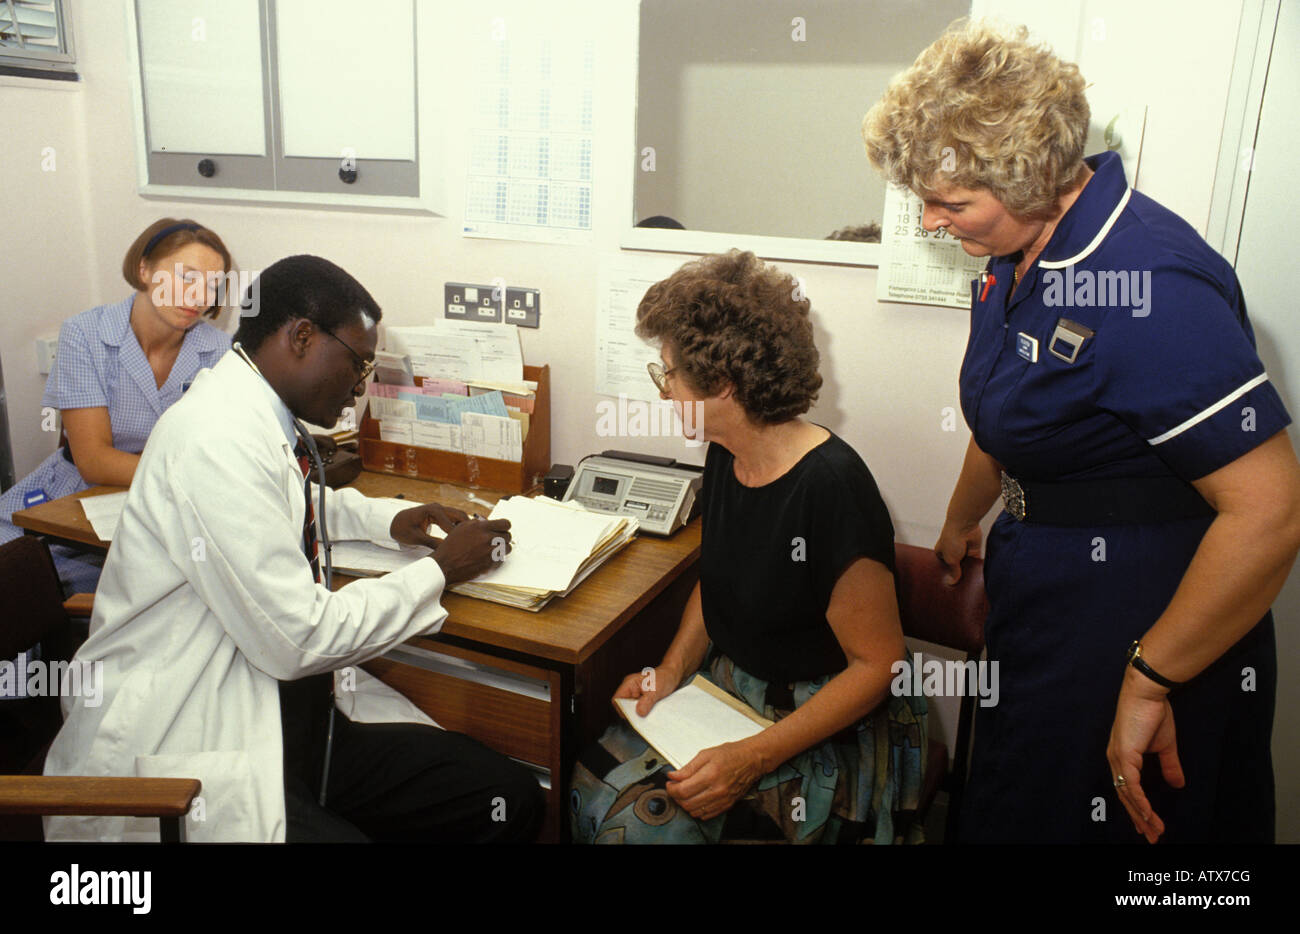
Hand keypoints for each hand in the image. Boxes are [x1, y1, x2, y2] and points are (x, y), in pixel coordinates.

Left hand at [390, 502, 470, 547]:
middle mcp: (438, 507)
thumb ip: (432, 542)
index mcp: (432, 511)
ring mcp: (440, 509)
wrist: (394, 521)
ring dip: (465, 526)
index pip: (450, 524)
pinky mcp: (440, 514)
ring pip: (459, 516)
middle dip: (467, 528)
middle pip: (459, 515)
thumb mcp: (415, 537)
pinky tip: (464, 536)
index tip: (464, 546)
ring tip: (471, 540)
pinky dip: (460, 526)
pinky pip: (454, 518)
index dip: (457, 536)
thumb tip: (445, 550)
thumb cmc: (402, 528)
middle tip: (473, 541)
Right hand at [431, 518, 511, 583]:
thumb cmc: (451, 546)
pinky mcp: (490, 563)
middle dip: (503, 537)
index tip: (503, 528)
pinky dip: (497, 557)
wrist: (446, 564)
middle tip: (495, 539)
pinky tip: (487, 557)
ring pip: (507, 548)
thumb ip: (477, 523)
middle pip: (508, 536)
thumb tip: (489, 522)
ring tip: (492, 548)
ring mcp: (490, 552)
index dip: (504, 526)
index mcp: (481, 527)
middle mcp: (487, 538)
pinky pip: (502, 558)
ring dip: (502, 548)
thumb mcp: (462, 527)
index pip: (505, 523)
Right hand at [613, 664, 681, 716]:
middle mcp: (630, 689)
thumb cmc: (665, 677)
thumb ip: (647, 701)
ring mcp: (636, 694)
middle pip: (623, 705)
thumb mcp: (656, 690)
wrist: (673, 675)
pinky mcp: (642, 699)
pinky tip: (651, 712)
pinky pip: (639, 708)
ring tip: (648, 713)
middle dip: (631, 712)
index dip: (622, 709)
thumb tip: (639, 712)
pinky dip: (643, 712)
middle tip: (642, 716)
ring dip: (638, 713)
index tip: (631, 716)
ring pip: (631, 708)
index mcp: (630, 683)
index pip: (617, 699)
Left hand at [665, 741, 763, 820]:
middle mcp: (717, 790)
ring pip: (695, 811)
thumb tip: (673, 776)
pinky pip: (706, 815)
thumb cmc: (731, 754)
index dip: (671, 789)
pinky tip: (696, 799)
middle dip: (676, 797)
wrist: (752, 760)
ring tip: (685, 792)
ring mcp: (722, 800)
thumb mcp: (706, 754)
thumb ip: (688, 768)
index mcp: (710, 775)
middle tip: (675, 787)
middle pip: (687, 803)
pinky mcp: (726, 805)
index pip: (683, 791)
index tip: (670, 783)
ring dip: (685, 804)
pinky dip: (697, 809)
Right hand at [934, 518, 982, 584]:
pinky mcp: (973, 550)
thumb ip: (953, 571)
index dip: (946, 575)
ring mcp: (962, 551)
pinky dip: (976, 567)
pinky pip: (975, 561)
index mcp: (941, 552)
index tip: (949, 585)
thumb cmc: (952, 538)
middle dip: (958, 574)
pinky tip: (977, 576)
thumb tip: (952, 583)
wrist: (965, 525)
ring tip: (969, 584)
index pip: (943, 566)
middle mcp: (951, 552)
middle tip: (960, 588)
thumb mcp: (951, 559)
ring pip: (965, 565)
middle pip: (955, 567)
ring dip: (967, 571)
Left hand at [1107, 668, 1183, 843]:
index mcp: (1123, 758)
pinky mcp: (1124, 755)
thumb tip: (1177, 783)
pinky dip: (1139, 801)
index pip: (1129, 790)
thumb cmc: (1153, 714)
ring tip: (1154, 831)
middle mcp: (1115, 760)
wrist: (1148, 694)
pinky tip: (1147, 814)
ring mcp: (1118, 758)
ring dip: (1141, 815)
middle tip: (1151, 837)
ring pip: (1128, 794)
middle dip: (1139, 819)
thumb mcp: (1165, 746)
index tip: (1148, 826)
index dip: (1138, 809)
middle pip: (1126, 797)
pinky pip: (1131, 784)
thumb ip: (1169, 766)